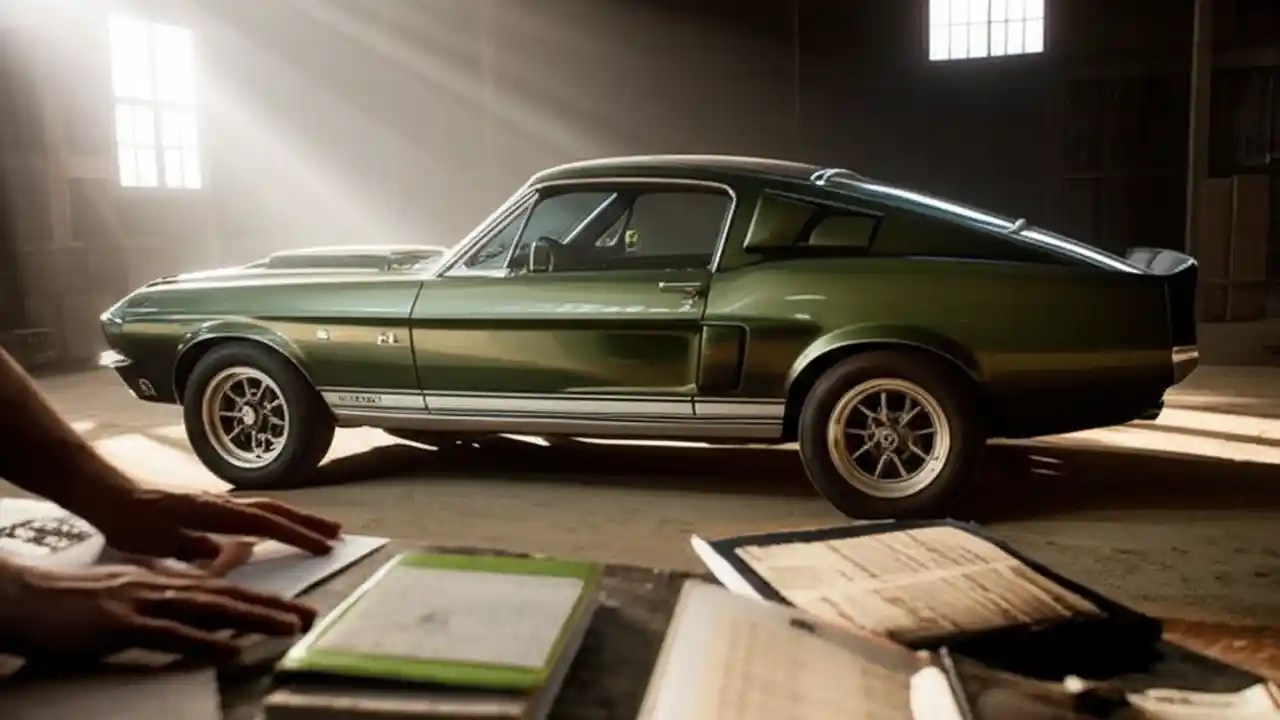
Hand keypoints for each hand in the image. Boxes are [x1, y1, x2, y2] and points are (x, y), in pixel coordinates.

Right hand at [0, 562, 316, 663]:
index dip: (263, 599)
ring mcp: (142, 603)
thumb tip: (198, 601)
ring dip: (252, 618)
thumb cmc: (76, 605)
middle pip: (229, 596)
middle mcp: (162, 587)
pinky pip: (170, 633)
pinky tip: (231, 649)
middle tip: (311, 616)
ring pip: (210, 609)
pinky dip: (204, 641)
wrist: (25, 600)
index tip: (297, 610)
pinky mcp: (121, 623)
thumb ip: (166, 596)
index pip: (225, 590)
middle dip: (273, 606)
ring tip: (288, 627)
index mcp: (165, 583)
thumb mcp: (131, 595)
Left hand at [81, 488, 341, 567]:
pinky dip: (273, 518)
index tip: (325, 547)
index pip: (266, 524)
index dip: (298, 535)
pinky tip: (273, 528)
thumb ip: (197, 549)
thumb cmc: (131, 521)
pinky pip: (252, 511)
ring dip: (294, 518)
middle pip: (275, 509)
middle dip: (307, 521)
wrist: (108, 495)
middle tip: (337, 532)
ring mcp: (216, 502)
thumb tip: (235, 554)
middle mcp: (221, 503)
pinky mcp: (207, 507)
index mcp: (215, 513)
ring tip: (318, 528)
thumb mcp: (159, 543)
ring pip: (265, 507)